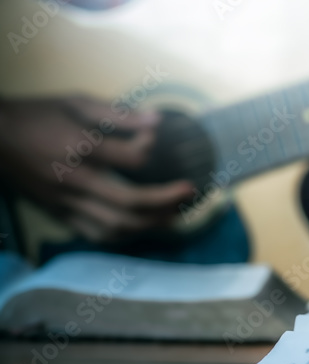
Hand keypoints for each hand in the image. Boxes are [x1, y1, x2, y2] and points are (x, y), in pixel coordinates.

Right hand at [0, 96, 192, 243]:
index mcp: (78, 146)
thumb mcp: (74, 102)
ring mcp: (65, 201)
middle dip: (166, 200)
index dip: (151, 149)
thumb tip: (158, 121)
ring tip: (175, 213)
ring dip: (151, 223)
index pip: (131, 159)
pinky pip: (97, 233)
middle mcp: (73, 179)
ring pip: (117, 225)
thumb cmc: (36, 115)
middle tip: (189, 192)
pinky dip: (125, 234)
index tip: (156, 139)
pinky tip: (143, 225)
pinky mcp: (59, 214)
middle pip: (130, 201)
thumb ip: (118, 113)